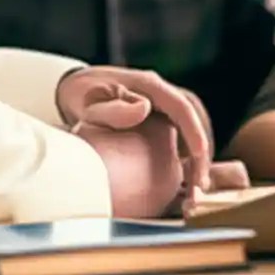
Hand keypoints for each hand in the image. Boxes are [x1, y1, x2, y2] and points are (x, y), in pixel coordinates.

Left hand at [57, 66, 211, 191]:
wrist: (72, 89)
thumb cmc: (81, 94)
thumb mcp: (92, 100)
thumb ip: (114, 107)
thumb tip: (144, 110)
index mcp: (150, 85)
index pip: (182, 107)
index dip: (194, 132)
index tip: (198, 157)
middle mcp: (162, 94)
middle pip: (193, 121)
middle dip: (201, 153)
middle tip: (200, 183)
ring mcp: (162, 106)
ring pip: (189, 131)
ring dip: (195, 158)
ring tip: (194, 188)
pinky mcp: (159, 119)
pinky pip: (179, 137)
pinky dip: (184, 158)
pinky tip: (183, 182)